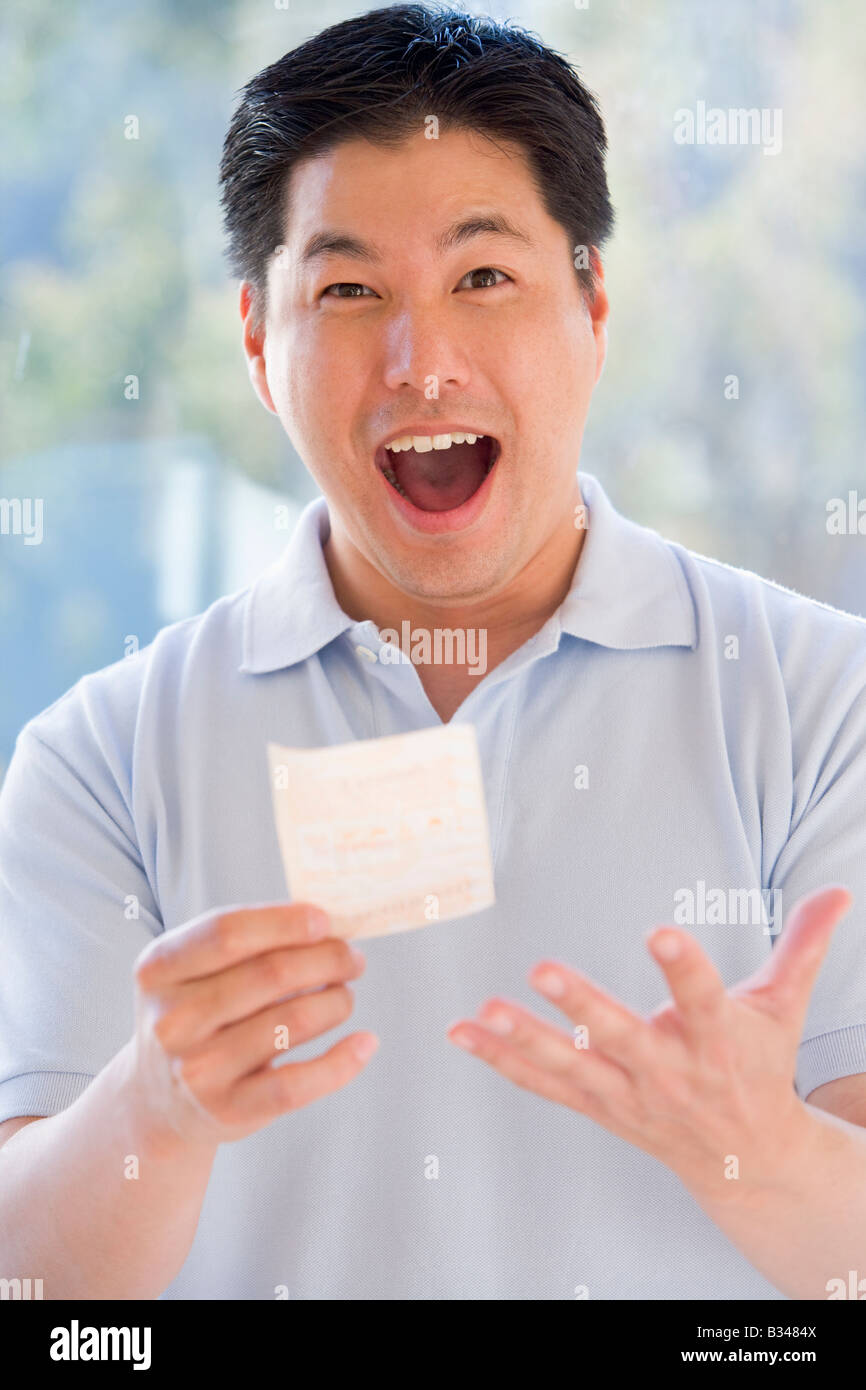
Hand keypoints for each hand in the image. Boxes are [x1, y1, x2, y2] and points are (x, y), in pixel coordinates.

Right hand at [131, 903, 377, 1151]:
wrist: (157, 1101)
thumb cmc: (193, 1016)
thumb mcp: (191, 971)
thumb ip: (245, 942)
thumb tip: (325, 925)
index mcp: (160, 969)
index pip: (228, 933)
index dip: (285, 923)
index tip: (325, 921)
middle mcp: (172, 1020)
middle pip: (270, 974)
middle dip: (327, 959)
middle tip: (352, 958)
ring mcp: (199, 1069)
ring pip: (293, 1021)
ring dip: (336, 1001)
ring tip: (344, 996)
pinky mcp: (229, 1110)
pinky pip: (299, 1083)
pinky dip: (342, 1061)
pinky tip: (364, 1043)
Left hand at [447, 885, 852, 1199]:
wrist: (749, 1161)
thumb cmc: (761, 1067)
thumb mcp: (785, 1006)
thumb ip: (804, 945)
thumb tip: (840, 890)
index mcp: (718, 1039)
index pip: (702, 998)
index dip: (683, 967)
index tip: (661, 931)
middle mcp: (671, 1070)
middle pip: (623, 1037)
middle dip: (583, 1007)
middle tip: (541, 970)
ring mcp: (631, 1095)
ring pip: (573, 1067)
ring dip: (524, 1040)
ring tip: (483, 1011)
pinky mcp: (601, 1107)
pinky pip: (546, 1086)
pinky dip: (503, 1061)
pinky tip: (463, 1034)